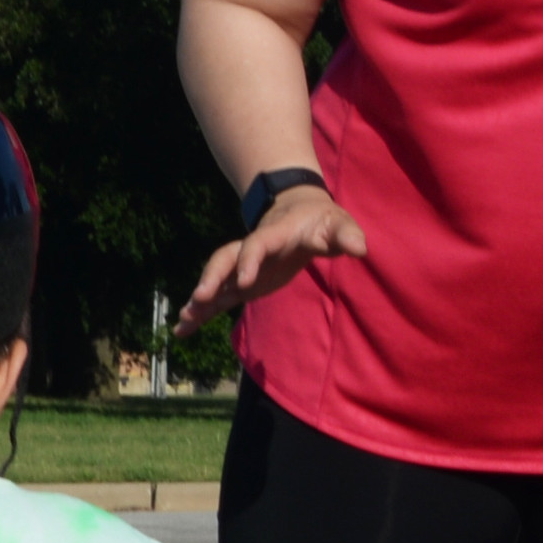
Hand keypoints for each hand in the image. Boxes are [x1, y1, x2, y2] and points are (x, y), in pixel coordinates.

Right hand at [182, 180, 366, 324]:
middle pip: (224, 259)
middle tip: (200, 299)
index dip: (249, 260)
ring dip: (200, 300)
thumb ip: (346, 235)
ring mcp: (244, 266)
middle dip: (212, 278)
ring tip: (183, 322)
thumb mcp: (337, 224)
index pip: (257, 245)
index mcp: (274, 234)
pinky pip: (218, 298)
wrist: (300, 212)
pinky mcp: (242, 283)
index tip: (244, 281)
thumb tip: (360, 248)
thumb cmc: (322, 220)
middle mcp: (252, 249)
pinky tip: (183, 331)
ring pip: (216, 280)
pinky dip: (201, 313)